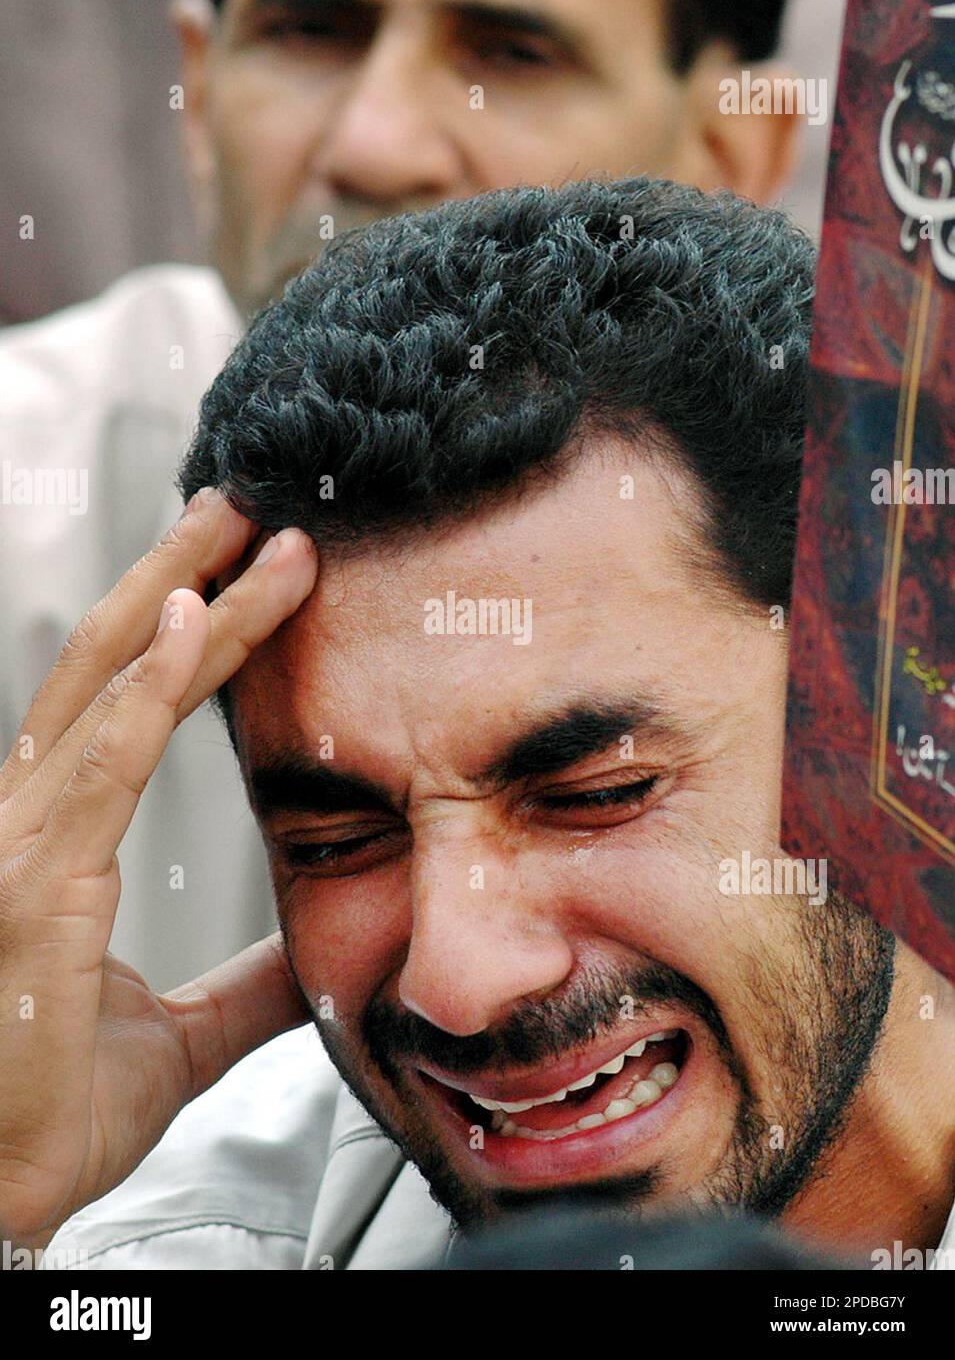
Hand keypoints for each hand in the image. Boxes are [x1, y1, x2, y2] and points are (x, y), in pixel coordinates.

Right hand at [0, 489, 317, 1248]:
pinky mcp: (28, 885)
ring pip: (108, 691)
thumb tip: (307, 953)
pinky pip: (95, 765)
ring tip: (254, 533)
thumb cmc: (51, 1111)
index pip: (124, 704)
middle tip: (251, 505)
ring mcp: (19, 845)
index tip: (253, 569)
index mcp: (56, 842)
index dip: (187, 629)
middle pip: (108, 668)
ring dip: (185, 602)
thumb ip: (242, 984)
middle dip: (180, 575)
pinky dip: (145, 688)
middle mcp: (27, 821)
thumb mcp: (176, 1033)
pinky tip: (194, 622)